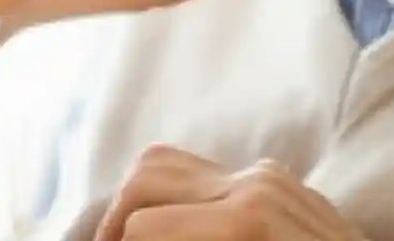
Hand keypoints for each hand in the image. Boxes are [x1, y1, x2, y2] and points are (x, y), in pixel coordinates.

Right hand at [95, 146, 363, 240]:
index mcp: (245, 225)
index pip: (141, 228)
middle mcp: (255, 186)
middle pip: (146, 176)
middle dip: (116, 221)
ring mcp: (269, 176)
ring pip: (167, 160)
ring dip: (140, 199)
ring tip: (131, 237)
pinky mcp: (278, 177)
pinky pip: (205, 170)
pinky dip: (176, 196)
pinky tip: (179, 232)